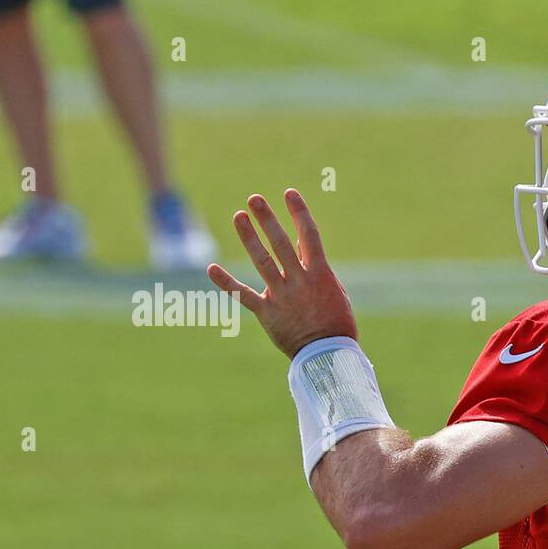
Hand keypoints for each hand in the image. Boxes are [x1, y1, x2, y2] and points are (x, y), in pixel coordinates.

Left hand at [207, 188, 355, 356]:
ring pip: (263, 262)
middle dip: (268, 219)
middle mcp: (300, 281)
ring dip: (250, 238)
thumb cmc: (336, 322)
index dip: (299, 212)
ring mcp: (282, 296)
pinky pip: (244, 296)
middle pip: (281, 243)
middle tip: (254, 199)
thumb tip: (300, 242)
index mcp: (320, 274)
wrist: (328, 355)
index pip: (310, 235)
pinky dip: (227, 283)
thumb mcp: (332, 290)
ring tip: (239, 216)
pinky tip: (211, 268)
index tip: (289, 193)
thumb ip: (315, 266)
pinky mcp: (267, 313)